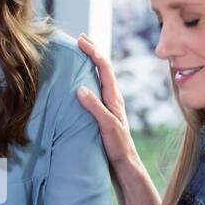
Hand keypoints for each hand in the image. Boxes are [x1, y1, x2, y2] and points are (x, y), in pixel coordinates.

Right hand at [76, 33, 139, 169]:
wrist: (126, 165)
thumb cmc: (118, 147)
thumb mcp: (106, 127)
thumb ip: (95, 108)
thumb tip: (79, 88)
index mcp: (114, 98)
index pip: (104, 68)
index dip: (93, 52)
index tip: (80, 40)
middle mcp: (112, 99)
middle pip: (103, 69)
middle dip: (92, 52)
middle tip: (80, 39)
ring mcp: (108, 106)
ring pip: (99, 79)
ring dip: (90, 64)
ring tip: (80, 54)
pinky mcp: (103, 115)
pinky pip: (95, 90)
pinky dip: (87, 79)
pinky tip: (79, 82)